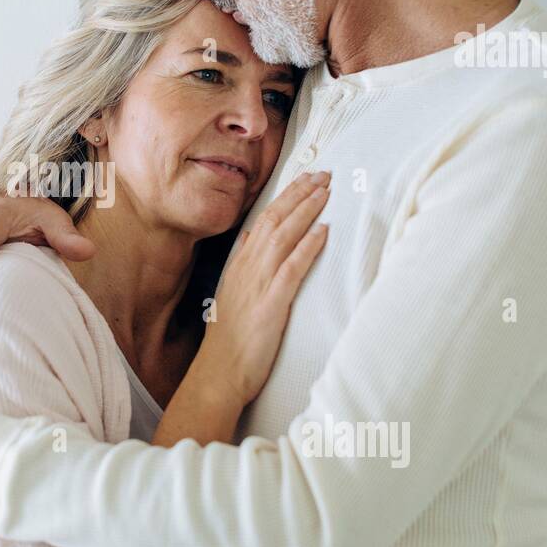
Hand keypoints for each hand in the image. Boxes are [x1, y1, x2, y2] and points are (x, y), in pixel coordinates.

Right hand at [199, 171, 330, 406]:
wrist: (219, 373)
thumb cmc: (228, 341)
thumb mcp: (231, 295)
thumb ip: (242, 267)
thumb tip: (251, 240)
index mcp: (239, 265)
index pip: (263, 220)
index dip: (286, 197)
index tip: (305, 179)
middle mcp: (247, 268)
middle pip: (275, 220)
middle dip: (300, 194)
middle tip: (323, 173)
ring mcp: (258, 284)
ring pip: (284, 236)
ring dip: (307, 210)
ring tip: (327, 190)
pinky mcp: (271, 303)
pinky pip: (292, 268)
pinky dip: (308, 246)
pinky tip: (323, 230)